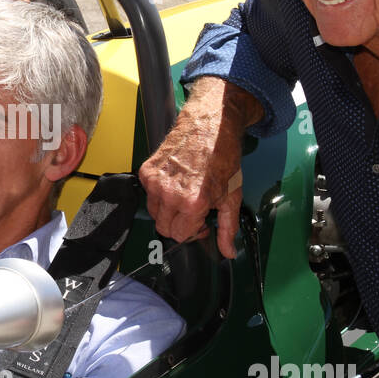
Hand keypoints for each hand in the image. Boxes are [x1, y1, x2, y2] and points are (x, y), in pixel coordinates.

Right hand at [139, 78, 250, 257]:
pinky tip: (176, 182)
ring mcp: (155, 182)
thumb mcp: (232, 196)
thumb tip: (228, 252)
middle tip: (194, 211)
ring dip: (168, 210)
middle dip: (180, 224)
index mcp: (192, 203)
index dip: (193, 233)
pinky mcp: (146, 171)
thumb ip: (228, 228)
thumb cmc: (222, 157)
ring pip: (155, 213)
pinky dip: (160, 194)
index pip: (180, 236)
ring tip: (186, 195)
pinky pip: (149, 195)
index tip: (201, 223)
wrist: (209, 126)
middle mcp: (170, 194)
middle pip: (164, 228)